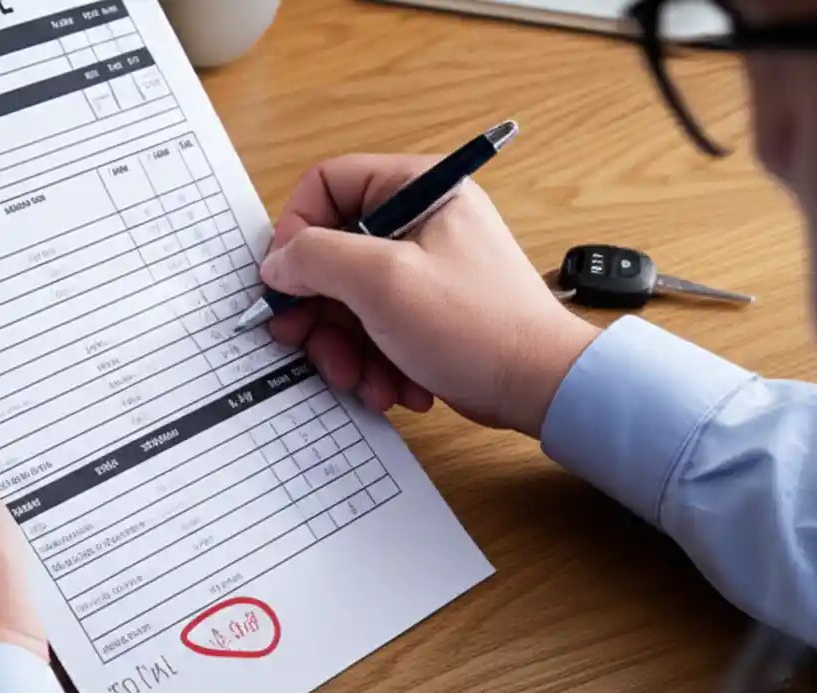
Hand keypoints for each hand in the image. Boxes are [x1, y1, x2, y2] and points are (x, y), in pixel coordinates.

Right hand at [260, 155, 599, 436]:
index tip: (284, 281)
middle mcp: (418, 220)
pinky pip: (372, 328)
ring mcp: (422, 268)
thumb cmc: (478, 325)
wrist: (539, 386)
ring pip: (346, 299)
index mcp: (416, 188)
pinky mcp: (425, 311)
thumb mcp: (382, 282)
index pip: (327, 184)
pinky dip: (372, 361)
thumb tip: (276, 263)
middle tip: (305, 343)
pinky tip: (390, 385)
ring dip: (344, 347)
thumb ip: (316, 259)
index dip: (295, 231)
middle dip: (317, 310)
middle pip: (330, 252)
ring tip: (361, 379)